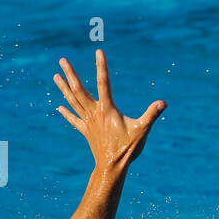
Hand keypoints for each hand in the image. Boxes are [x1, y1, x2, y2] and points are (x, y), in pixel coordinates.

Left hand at [54, 49, 164, 169]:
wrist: (112, 167)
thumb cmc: (128, 148)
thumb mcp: (142, 130)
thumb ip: (152, 115)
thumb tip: (163, 103)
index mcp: (107, 109)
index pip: (104, 83)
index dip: (101, 67)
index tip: (98, 52)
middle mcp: (94, 113)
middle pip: (79, 90)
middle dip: (70, 74)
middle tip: (62, 60)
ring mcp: (88, 122)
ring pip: (73, 102)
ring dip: (63, 89)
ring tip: (55, 76)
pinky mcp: (86, 132)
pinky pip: (74, 120)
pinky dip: (66, 113)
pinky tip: (59, 107)